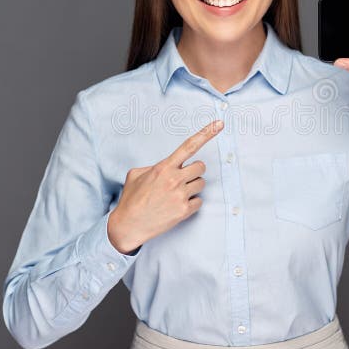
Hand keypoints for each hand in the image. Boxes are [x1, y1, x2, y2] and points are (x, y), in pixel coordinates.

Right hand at [107, 120, 223, 253]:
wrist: (128, 225)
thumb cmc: (132, 199)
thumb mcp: (137, 174)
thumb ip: (155, 166)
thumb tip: (167, 165)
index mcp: (163, 167)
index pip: (189, 146)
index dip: (206, 133)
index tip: (220, 124)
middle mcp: (174, 179)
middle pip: (201, 167)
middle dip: (194, 171)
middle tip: (183, 178)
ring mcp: (180, 195)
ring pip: (201, 183)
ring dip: (192, 187)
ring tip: (176, 194)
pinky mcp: (184, 211)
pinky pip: (199, 201)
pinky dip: (192, 203)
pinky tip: (177, 206)